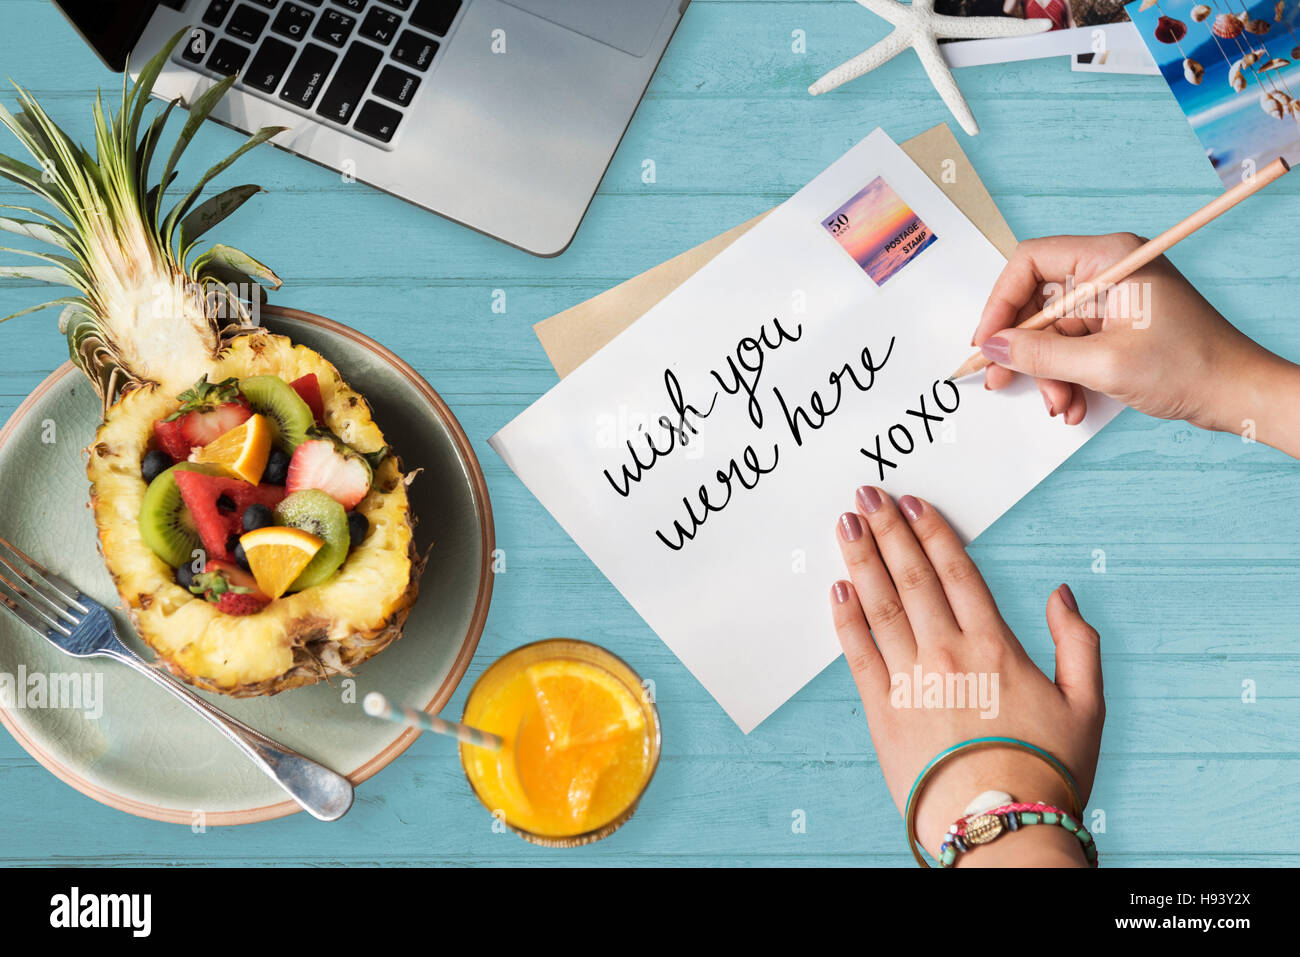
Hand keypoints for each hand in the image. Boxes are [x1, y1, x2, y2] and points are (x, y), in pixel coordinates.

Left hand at [830, 487, 1104, 865]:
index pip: (957, 572)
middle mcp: (948, 653)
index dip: (932, 532)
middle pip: (912, 577)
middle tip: (866, 495)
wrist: (1002, 828)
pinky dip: (845, 618)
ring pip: (879, 605)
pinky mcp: (882, 710)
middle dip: (887, 530)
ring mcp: (911, 680)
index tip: (912, 503)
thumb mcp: (1087, 706)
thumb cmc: (1047, 772)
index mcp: (995, 646)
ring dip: (860, 560)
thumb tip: (1060, 592)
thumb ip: (1078, 643)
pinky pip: (858, 653)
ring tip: (844, 525)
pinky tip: (837, 589)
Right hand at [972, 233, 1299, 453]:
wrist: (1237, 394)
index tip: (987, 341)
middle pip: (1036, 301)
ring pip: (1052, 332)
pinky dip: (1065, 376)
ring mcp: (1113, 298)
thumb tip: (994, 347)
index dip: (1000, 303)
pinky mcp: (1116, 324)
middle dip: (1023, 348)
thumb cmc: (1191, 366)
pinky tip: (1073, 402)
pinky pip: (1071, 347)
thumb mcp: (1103, 363)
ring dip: (1047, 372)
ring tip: (1059, 403)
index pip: (1030, 263)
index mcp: (1109, 258)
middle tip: (1000, 379)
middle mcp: (1108, 270)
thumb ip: (1041, 354)